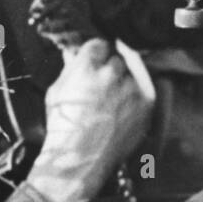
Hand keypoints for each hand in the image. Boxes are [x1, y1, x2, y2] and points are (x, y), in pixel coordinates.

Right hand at [28, 38, 154, 201]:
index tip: (96, 59)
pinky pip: (144, 87)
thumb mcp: (57, 92)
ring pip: (132, 72)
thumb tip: (73, 52)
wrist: (80, 158)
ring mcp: (131, 87)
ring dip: (124, 80)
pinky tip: (124, 103)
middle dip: (110, 66)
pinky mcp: (146, 102)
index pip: (98, 43)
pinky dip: (136, 92)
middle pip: (116, 57)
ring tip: (112, 99)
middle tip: (103, 82)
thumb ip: (69, 68)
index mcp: (86, 66)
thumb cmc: (64, 128)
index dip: (96, 52)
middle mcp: (111, 73)